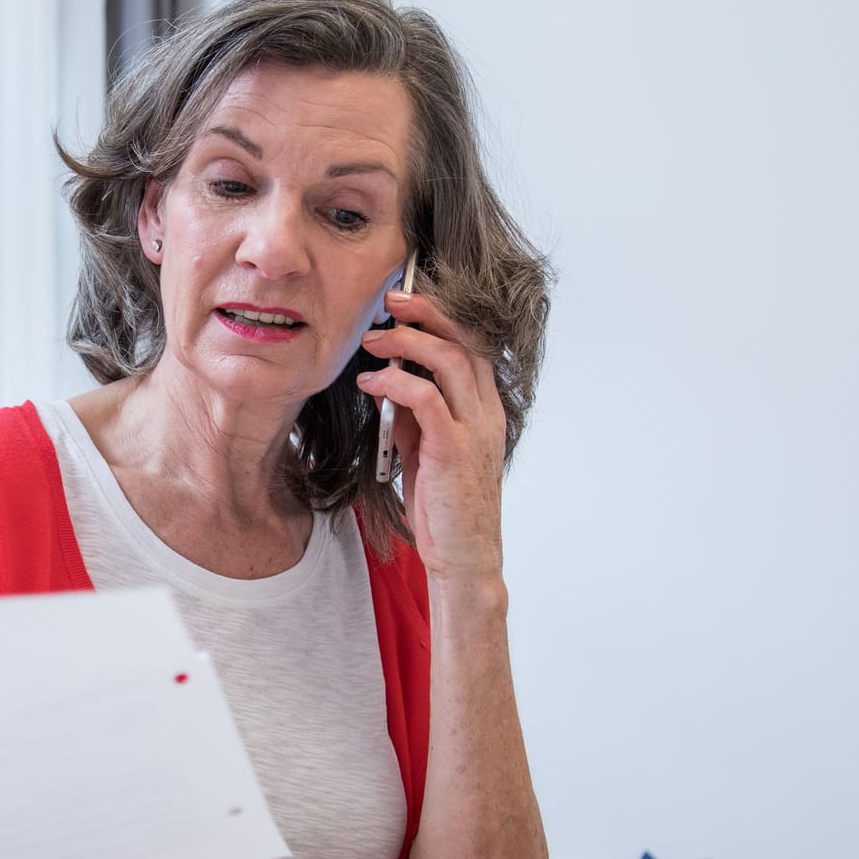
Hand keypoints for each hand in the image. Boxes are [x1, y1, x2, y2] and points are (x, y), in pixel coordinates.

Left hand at [356, 287, 506, 588]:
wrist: (463, 558)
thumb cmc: (445, 508)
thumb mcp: (428, 452)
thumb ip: (418, 417)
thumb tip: (392, 385)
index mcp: (485, 410)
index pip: (472, 345)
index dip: (442, 316)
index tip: (407, 303)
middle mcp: (487, 413)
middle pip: (465, 340)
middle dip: (427, 313)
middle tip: (391, 300)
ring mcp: (475, 430)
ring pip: (450, 361)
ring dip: (407, 342)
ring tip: (373, 339)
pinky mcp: (455, 450)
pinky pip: (427, 399)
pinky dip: (396, 383)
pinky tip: (372, 383)